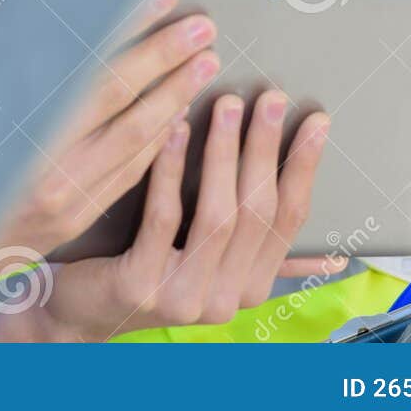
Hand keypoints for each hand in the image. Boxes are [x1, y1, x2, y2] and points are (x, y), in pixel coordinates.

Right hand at [0, 0, 220, 257]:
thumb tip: (70, 20)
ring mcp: (67, 194)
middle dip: (166, 58)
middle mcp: (47, 162)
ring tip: (204, 62)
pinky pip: (130, 172)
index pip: (91, 69)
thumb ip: (21, 66)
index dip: (130, 31)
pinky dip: (159, 139)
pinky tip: (178, 113)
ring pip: (136, 139)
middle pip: (121, 100)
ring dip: (175, 96)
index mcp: (21, 127)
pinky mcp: (77, 216)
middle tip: (202, 27)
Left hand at [31, 90, 331, 340]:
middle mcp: (224, 301)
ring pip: (218, 216)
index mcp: (248, 289)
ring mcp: (183, 297)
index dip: (304, 169)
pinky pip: (163, 218)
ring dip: (225, 154)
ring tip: (227, 106)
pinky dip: (171, 170)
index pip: (289, 222)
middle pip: (257, 213)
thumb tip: (331, 259)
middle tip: (271, 99)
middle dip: (267, 150)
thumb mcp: (207, 268)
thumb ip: (255, 256)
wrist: (78, 311)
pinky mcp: (142, 285)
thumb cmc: (146, 271)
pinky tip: (173, 130)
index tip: (316, 121)